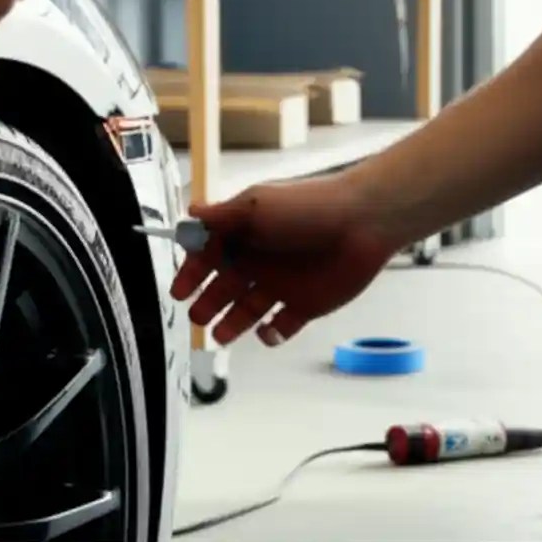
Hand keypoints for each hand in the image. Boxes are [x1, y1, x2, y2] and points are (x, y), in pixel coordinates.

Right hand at [170, 173, 403, 346]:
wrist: (363, 222)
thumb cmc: (307, 207)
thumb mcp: (256, 206)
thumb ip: (221, 215)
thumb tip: (189, 214)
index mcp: (243, 236)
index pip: (207, 257)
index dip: (191, 274)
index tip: (179, 291)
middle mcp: (258, 261)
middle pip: (223, 288)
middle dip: (207, 303)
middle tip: (197, 316)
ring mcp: (281, 285)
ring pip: (246, 311)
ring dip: (231, 324)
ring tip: (220, 335)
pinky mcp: (305, 306)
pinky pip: (281, 327)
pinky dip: (270, 334)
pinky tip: (266, 330)